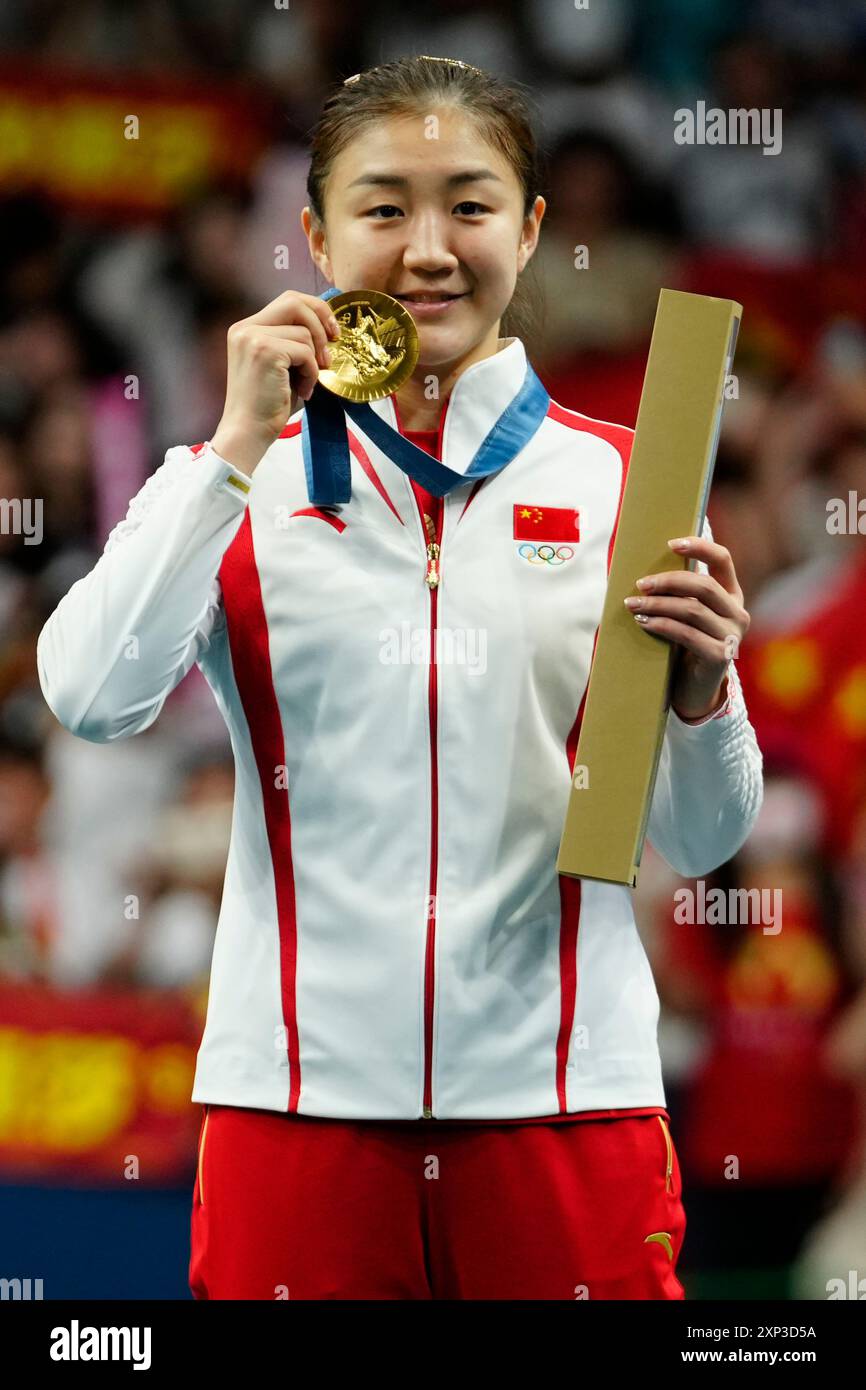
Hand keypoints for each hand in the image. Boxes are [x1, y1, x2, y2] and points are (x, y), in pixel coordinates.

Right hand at [212, 290, 340, 474]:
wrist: (248, 432)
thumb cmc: (267, 406)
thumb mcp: (281, 367)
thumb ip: (295, 343)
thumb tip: (329, 328)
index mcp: (246, 328)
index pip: (287, 300)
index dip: (315, 310)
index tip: (332, 333)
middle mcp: (245, 328)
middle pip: (295, 301)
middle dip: (322, 320)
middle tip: (333, 346)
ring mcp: (253, 337)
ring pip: (305, 332)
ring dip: (314, 361)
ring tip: (305, 384)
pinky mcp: (265, 351)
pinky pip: (305, 352)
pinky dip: (311, 374)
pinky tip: (302, 391)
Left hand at [624, 534, 749, 720]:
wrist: (694, 690)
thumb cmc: (685, 646)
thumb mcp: (685, 615)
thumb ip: (679, 594)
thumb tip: (644, 571)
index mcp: (732, 595)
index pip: (722, 560)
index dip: (699, 547)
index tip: (671, 544)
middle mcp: (738, 612)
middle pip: (702, 586)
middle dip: (667, 582)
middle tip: (640, 584)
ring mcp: (732, 636)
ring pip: (692, 610)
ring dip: (657, 605)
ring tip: (633, 606)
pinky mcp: (720, 656)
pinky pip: (687, 634)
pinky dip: (661, 626)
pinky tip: (643, 623)